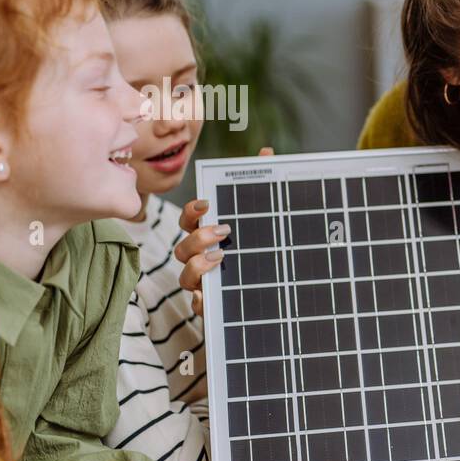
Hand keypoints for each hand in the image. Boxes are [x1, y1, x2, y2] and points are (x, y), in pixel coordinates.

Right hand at [177, 146, 272, 315]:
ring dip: (196, 266)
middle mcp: (201, 260)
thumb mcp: (266, 217)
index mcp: (209, 237)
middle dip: (197, 237)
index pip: (189, 221)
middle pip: (182, 247)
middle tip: (222, 231)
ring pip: (185, 277)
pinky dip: (200, 302)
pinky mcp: (213, 307)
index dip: (192, 211)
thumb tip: (266, 153)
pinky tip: (206, 297)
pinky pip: (198, 307)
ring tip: (220, 258)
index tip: (207, 204)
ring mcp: (205, 284)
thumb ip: (263, 185)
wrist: (276, 295)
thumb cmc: (262, 249)